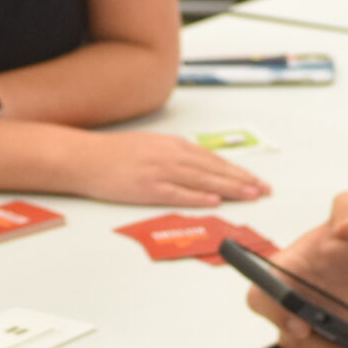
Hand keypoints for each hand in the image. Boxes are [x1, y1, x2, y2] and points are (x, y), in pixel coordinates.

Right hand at [79, 130, 266, 208]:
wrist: (83, 157)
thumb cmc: (112, 154)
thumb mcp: (149, 146)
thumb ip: (174, 155)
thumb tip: (197, 167)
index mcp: (172, 145)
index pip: (213, 159)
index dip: (237, 170)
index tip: (255, 179)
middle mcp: (170, 156)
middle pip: (214, 169)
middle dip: (242, 180)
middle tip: (264, 189)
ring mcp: (160, 172)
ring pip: (203, 180)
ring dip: (229, 188)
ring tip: (250, 195)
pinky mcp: (147, 188)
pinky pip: (179, 194)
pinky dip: (199, 198)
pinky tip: (215, 202)